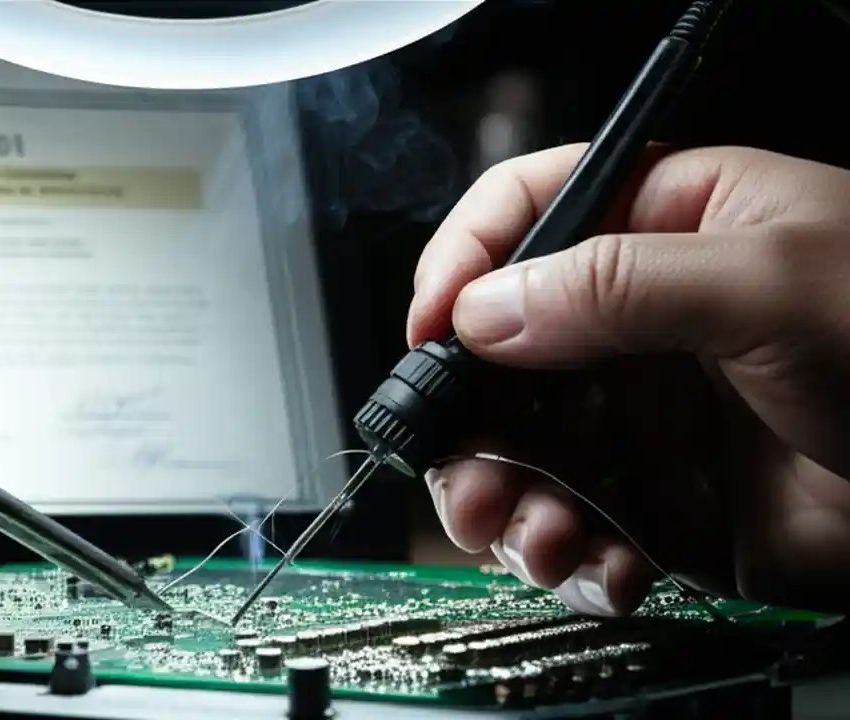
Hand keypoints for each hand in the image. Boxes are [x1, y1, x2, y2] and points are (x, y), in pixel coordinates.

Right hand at [408, 144, 849, 615]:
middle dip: (467, 416)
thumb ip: (621, 283)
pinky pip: (576, 521)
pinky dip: (570, 556)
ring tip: (530, 533)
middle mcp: (639, 318)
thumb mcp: (774, 282)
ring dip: (506, 500)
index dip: (464, 262)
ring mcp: (644, 410)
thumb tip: (489, 309)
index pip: (526, 212)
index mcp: (666, 223)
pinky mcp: (659, 493)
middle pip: (500, 347)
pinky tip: (599, 565)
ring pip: (521, 447)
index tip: (432, 327)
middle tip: (462, 467)